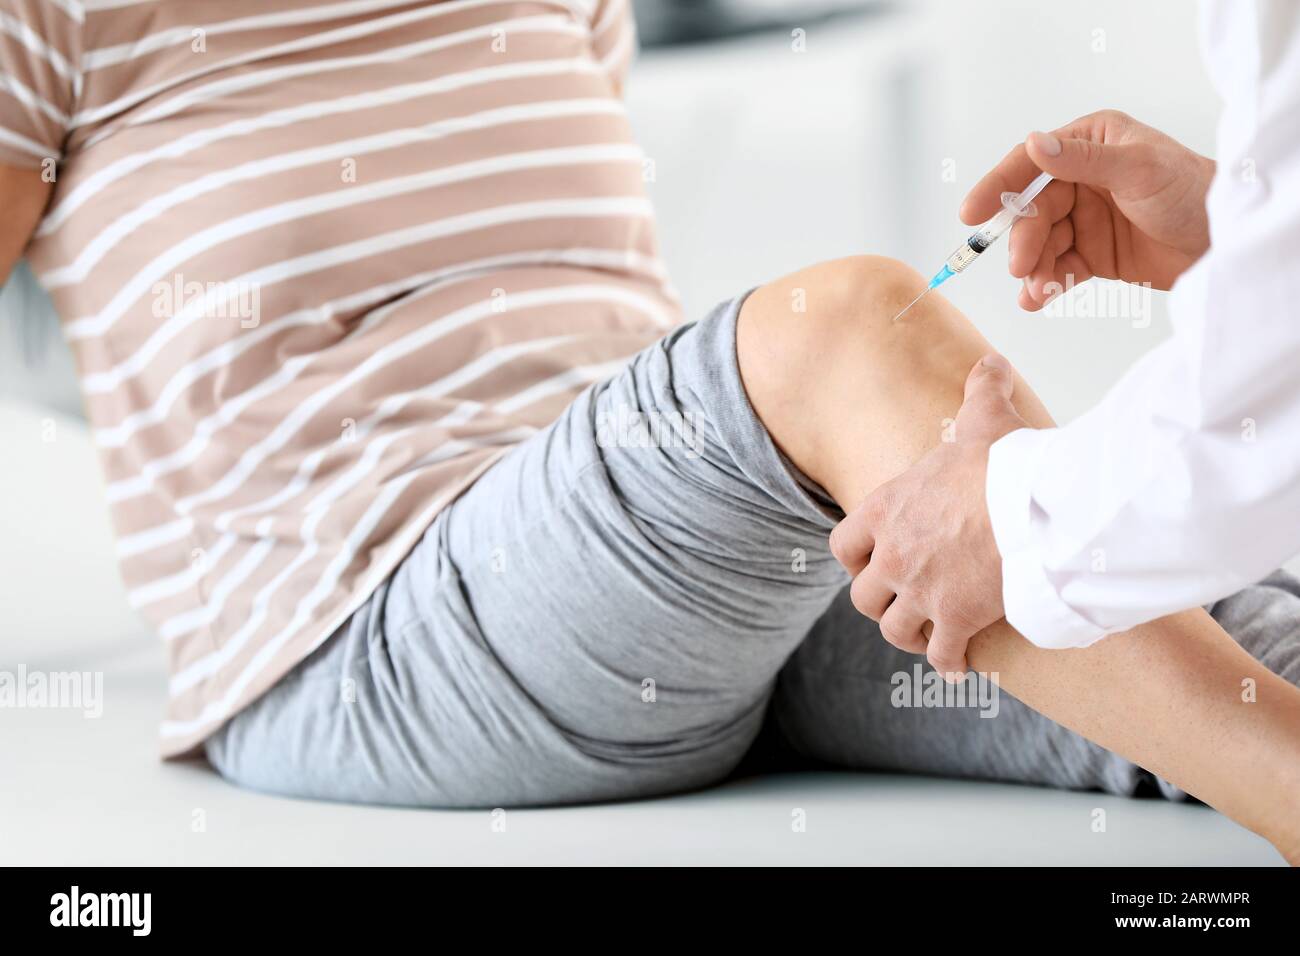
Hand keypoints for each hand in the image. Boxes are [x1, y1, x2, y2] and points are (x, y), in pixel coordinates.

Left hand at [829, 354, 1028, 676]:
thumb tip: (992, 363)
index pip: (843, 546)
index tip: (870, 562)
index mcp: (886, 511)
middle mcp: (893, 556)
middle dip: (880, 601)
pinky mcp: (954, 622)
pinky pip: (940, 655)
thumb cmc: (1005, 464)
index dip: (855, 558)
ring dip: (908, 635)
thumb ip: (981, 391)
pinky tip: (958, 665)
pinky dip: (947, 662)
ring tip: (925, 636)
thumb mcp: (985, 418)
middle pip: (863, 596)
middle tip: (899, 603)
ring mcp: (920, 592)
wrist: (1033, 510)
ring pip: (893, 630)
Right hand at [961, 110, 1215, 308]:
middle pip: (1033, 212)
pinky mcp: (1093, 254)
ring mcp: (1086, 219)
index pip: (1030, 163)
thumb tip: (1036, 144)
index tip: (971, 214)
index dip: (997, 187)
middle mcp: (1082, 180)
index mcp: (1089, 145)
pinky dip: (1045, 284)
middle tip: (1022, 268)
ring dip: (1033, 268)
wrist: (1226, 241)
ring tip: (1038, 290)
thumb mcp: (1138, 169)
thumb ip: (1083, 160)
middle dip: (1024, 241)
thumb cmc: (1192, 192)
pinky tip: (1038, 299)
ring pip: (1041, 244)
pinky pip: (1058, 268)